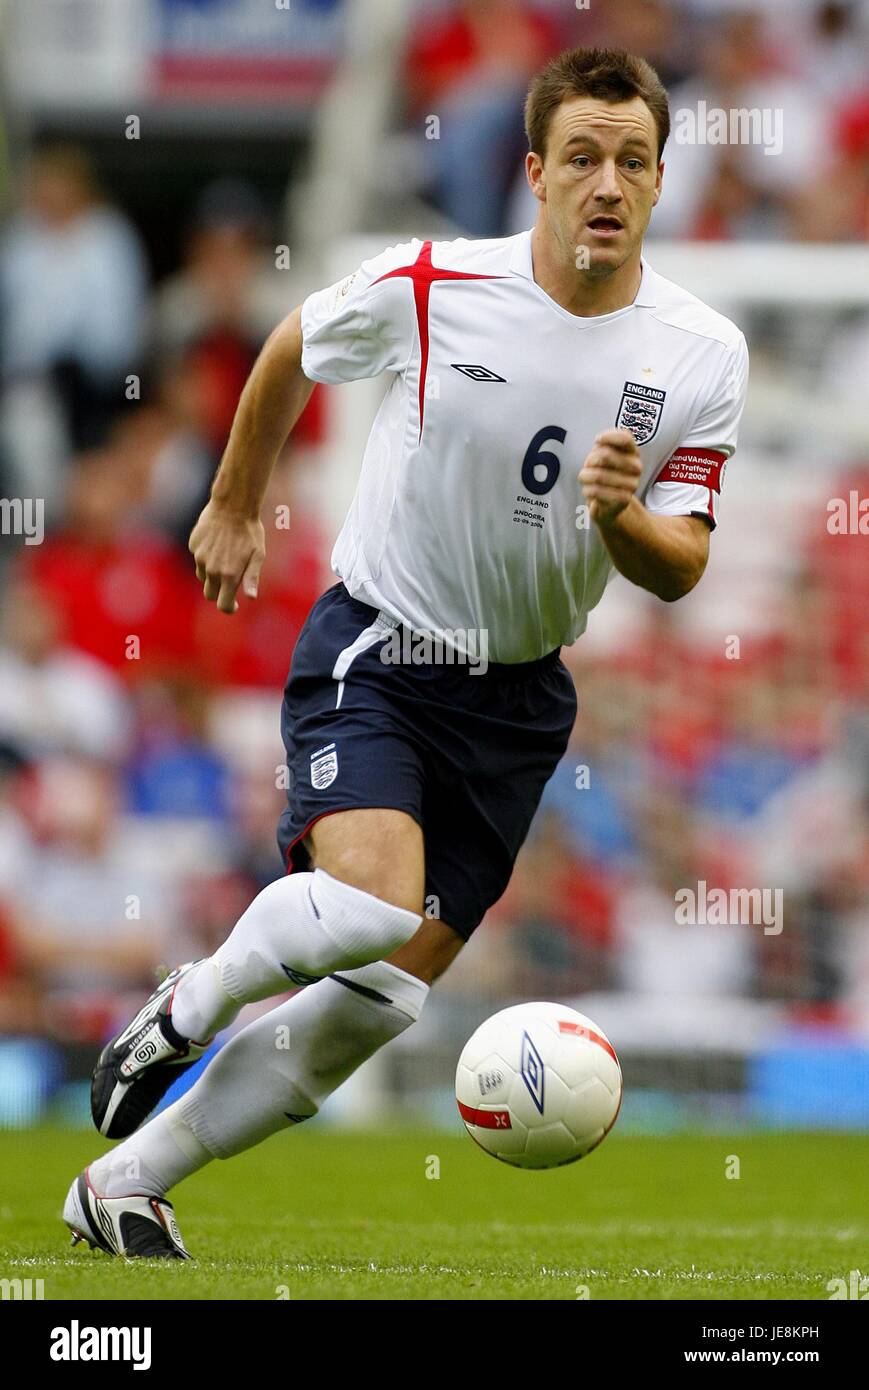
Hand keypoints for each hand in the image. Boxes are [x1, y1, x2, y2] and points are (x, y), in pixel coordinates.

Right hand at [188, 499, 265, 613]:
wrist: (232, 506)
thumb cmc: (250, 531)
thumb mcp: (258, 555)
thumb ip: (252, 578)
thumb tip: (251, 597)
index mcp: (229, 575)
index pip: (223, 605)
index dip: (230, 608)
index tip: (235, 604)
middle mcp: (211, 569)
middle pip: (210, 594)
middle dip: (219, 592)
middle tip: (230, 581)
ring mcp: (200, 558)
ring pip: (203, 576)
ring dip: (212, 573)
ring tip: (226, 556)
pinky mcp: (193, 546)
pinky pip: (198, 558)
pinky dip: (206, 556)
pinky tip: (217, 543)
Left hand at [579, 428, 642, 525]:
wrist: (609, 503)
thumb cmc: (605, 473)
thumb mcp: (604, 454)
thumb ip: (604, 443)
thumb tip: (600, 440)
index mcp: (633, 452)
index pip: (625, 438)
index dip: (608, 436)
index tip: (597, 440)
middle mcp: (636, 467)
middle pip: (604, 455)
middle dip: (590, 461)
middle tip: (590, 467)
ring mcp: (632, 484)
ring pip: (597, 475)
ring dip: (585, 476)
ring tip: (587, 479)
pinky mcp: (624, 499)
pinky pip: (596, 491)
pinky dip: (587, 490)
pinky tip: (590, 490)